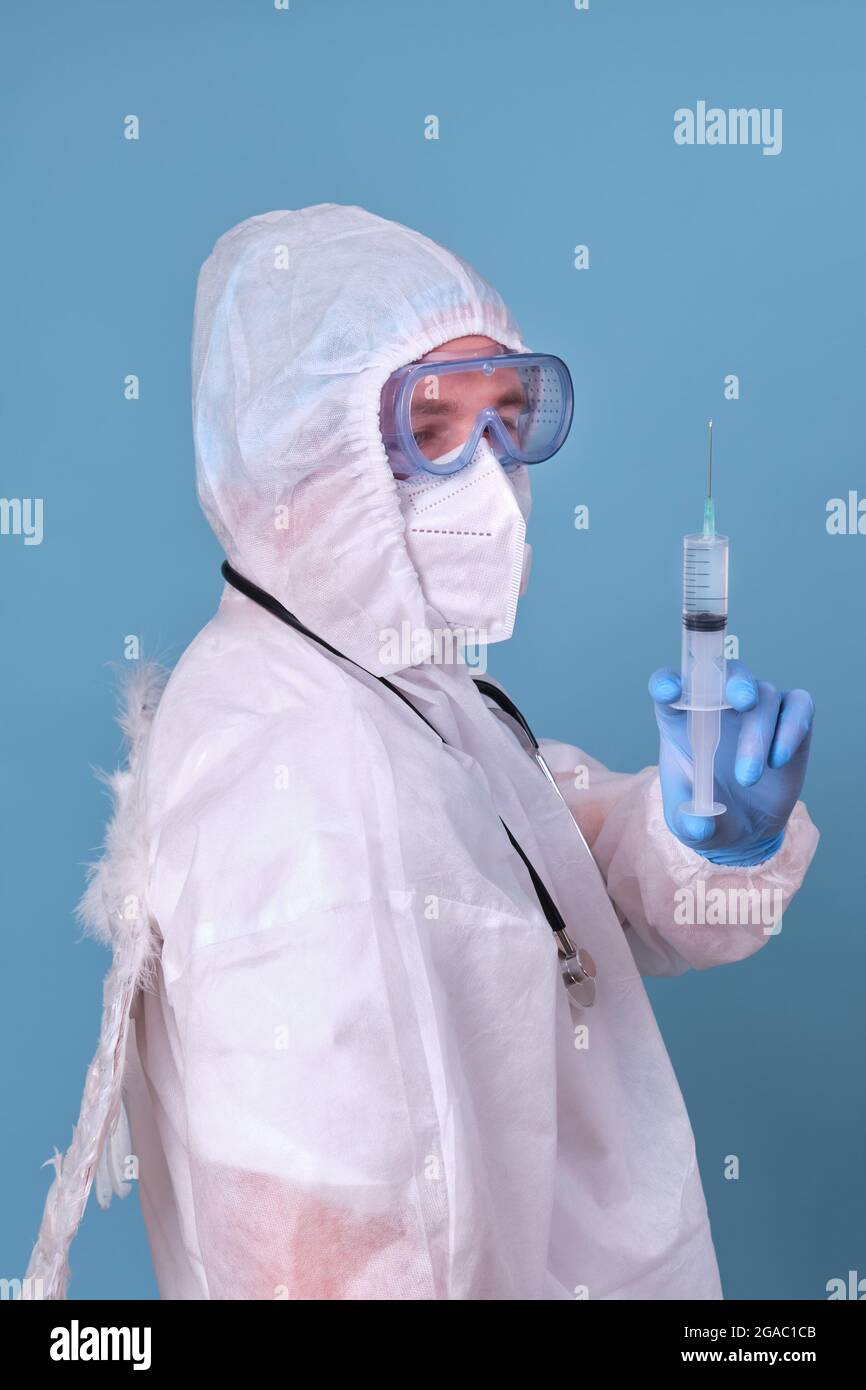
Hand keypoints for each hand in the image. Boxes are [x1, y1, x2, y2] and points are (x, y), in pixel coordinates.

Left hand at [648, 660, 814, 865]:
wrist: (745, 831)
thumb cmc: (706, 815)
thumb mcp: (689, 825)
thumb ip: (689, 821)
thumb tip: (700, 823)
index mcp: (680, 719)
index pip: (668, 686)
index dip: (667, 682)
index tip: (669, 691)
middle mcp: (717, 705)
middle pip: (723, 672)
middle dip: (733, 680)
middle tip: (742, 700)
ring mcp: (755, 709)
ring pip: (762, 694)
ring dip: (758, 734)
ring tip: (748, 778)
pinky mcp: (789, 720)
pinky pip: (798, 706)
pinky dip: (792, 728)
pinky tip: (778, 760)